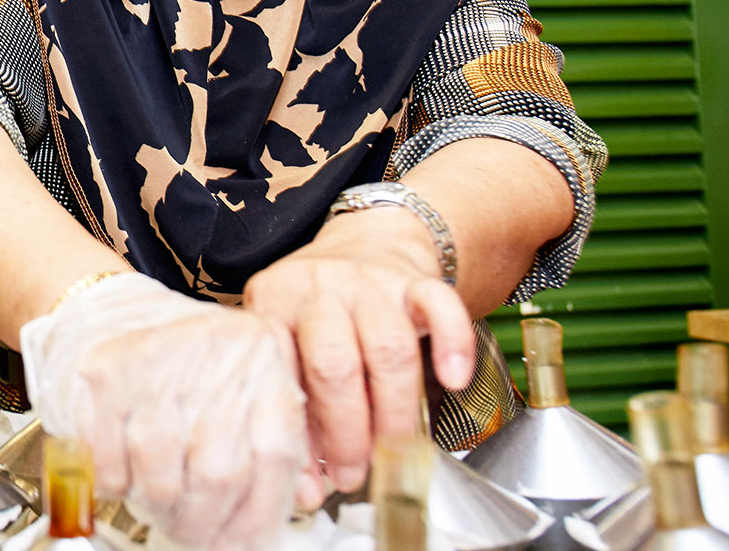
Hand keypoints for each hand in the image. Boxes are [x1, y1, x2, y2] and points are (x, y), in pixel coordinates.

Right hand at [21, 272, 305, 549]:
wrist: (115, 315)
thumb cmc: (186, 364)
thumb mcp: (244, 390)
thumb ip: (268, 447)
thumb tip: (270, 527)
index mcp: (265, 355)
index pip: (275, 456)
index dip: (257, 514)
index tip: (241, 543)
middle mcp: (219, 349)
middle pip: (219, 472)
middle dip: (202, 522)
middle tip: (192, 534)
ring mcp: (161, 357)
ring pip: (163, 473)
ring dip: (158, 506)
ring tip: (158, 503)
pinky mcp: (108, 371)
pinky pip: (113, 459)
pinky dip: (116, 484)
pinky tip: (125, 476)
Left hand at [241, 206, 473, 506]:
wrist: (366, 241)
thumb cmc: (321, 309)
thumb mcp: (291, 343)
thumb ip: (297, 407)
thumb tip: (308, 486)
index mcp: (273, 303)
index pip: (281, 373)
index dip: (298, 434)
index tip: (313, 480)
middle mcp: (318, 288)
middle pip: (334, 364)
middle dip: (347, 432)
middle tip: (354, 473)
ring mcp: (368, 281)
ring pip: (388, 348)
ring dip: (394, 411)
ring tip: (394, 452)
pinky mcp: (415, 280)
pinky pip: (440, 306)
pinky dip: (452, 345)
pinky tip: (454, 380)